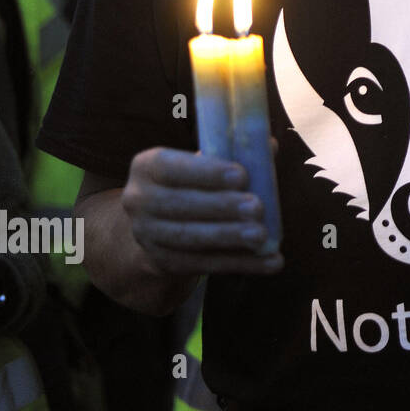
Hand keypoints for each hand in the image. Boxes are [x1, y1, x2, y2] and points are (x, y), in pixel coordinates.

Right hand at [121, 137, 282, 276]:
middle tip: (257, 208)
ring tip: (261, 236)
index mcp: (147, 166)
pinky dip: (240, 263)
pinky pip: (203, 264)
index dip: (207, 172)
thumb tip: (269, 146)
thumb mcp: (207, 165)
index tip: (242, 175)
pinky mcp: (163, 262)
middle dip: (222, 207)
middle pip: (180, 205)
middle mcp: (138, 200)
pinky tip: (271, 261)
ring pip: (189, 238)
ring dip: (229, 237)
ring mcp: (147, 234)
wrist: (162, 226)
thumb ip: (236, 153)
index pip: (172, 167)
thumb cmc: (195, 184)